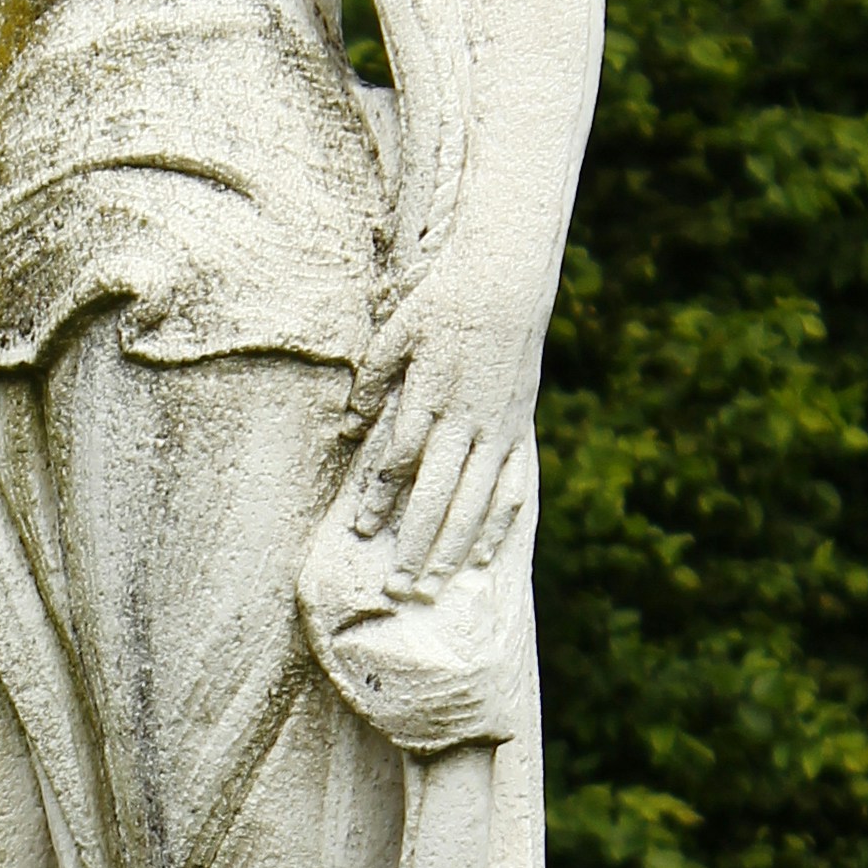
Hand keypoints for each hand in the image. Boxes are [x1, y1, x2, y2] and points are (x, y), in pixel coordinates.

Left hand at [346, 286, 542, 590]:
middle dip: (415, 544)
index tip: (362, 530)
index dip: (380, 498)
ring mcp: (498, 428)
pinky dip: (498, 526)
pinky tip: (480, 558)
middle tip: (395, 588)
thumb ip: (373, 381)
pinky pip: (512, 488)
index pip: (400, 460)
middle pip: (438, 494)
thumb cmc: (445, 301)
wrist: (507, 279)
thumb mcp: (398, 331)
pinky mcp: (518, 429)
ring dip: (451, 548)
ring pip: (475, 502)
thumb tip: (349, 426)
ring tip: (430, 586)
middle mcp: (466, 419)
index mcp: (431, 395)